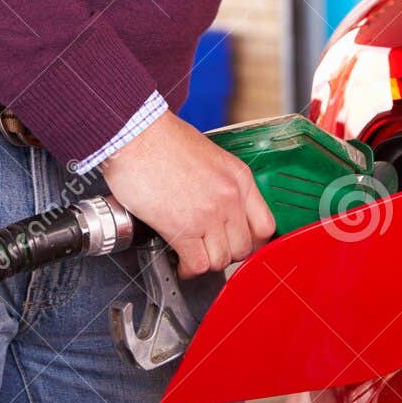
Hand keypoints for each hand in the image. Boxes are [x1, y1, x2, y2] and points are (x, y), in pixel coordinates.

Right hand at [98, 110, 275, 278]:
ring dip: (205, 261)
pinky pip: (198, 265)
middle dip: (225, 252)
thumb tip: (220, 209)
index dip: (251, 241)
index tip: (237, 243)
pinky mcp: (184, 229)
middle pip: (244, 248)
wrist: (136, 134)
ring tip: (192, 253)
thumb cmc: (163, 139)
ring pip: (221, 260)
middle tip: (209, 248)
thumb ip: (221, 184)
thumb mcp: (208, 155)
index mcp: (239, 177)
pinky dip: (188, 268)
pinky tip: (180, 260)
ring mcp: (209, 214)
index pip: (265, 226)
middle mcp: (230, 197)